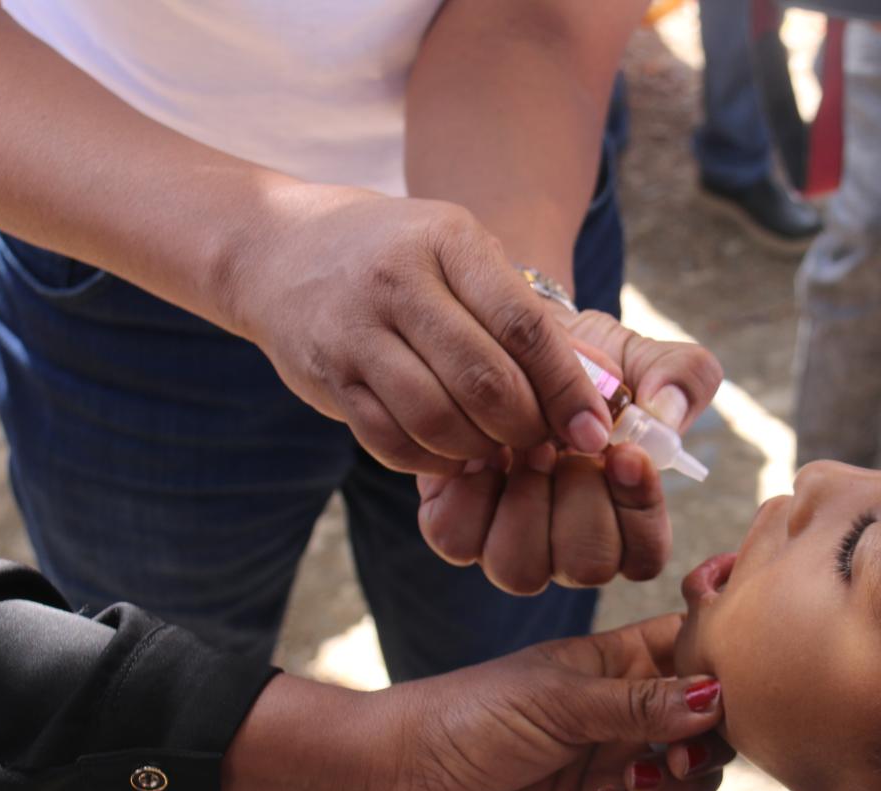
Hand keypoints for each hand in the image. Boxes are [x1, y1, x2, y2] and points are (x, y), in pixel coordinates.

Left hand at [220, 615, 728, 790]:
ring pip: (697, 778)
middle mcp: (628, 717)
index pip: (693, 650)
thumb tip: (717, 699)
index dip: (722, 659)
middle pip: (711, 723)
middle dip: (711, 736)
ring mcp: (621, 771)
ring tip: (635, 775)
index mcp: (618, 665)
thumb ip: (640, 703)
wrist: (408, 787)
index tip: (736, 673)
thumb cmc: (472, 717)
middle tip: (680, 747)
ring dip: (682, 780)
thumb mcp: (559, 698)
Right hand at [226, 183, 617, 473]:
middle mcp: (396, 280)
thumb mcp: (460, 253)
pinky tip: (451, 453)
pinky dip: (432, 460)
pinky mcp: (326, 376)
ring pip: (438, 420)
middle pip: (485, 381)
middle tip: (543, 443)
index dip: (567, 389)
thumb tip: (601, 385)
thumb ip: (523, 313)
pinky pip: (391, 441)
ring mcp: (354, 331)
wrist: (279, 249)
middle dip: (527, 427)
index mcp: (447, 239)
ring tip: (497, 448)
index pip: (524, 326)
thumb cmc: (398, 256)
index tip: (593, 430)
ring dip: (481, 449)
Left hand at [416, 310, 721, 592]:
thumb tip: (667, 412)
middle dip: (579, 498)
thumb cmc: (585, 367)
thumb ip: (681, 377)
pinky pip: (458, 539)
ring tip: (524, 446)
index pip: (644, 556)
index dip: (640, 512)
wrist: (510, 347)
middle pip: (586, 567)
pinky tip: (485, 450)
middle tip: (562, 442)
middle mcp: (566, 548)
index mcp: (622, 522)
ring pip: (519, 568)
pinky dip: (471, 492)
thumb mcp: (641, 360)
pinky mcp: (457, 527)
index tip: (625, 454)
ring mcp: (508, 545)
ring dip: (526, 500)